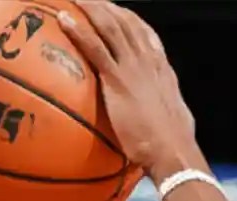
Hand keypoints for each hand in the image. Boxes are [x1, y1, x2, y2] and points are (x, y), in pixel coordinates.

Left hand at [59, 1, 200, 181]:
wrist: (172, 150)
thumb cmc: (172, 145)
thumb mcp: (173, 122)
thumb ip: (163, 114)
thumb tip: (161, 124)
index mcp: (162, 70)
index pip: (146, 35)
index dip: (131, 20)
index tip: (118, 12)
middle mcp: (148, 61)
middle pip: (126, 23)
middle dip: (107, 7)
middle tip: (90, 0)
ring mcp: (133, 68)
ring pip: (110, 27)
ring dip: (91, 9)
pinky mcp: (117, 80)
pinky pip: (94, 48)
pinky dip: (78, 31)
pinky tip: (63, 19)